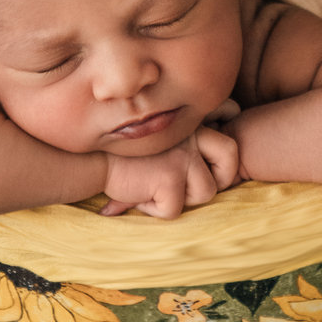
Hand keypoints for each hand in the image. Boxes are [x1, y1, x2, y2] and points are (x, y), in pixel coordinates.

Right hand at [101, 127, 239, 218]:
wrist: (90, 157)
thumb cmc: (123, 151)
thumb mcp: (157, 135)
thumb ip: (182, 136)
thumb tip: (214, 152)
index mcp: (188, 115)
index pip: (230, 111)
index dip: (225, 130)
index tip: (209, 149)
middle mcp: (189, 130)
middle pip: (231, 153)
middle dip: (223, 175)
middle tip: (196, 182)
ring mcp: (182, 153)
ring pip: (207, 190)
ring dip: (185, 198)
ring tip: (160, 190)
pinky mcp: (169, 176)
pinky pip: (176, 208)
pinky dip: (156, 210)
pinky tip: (140, 198)